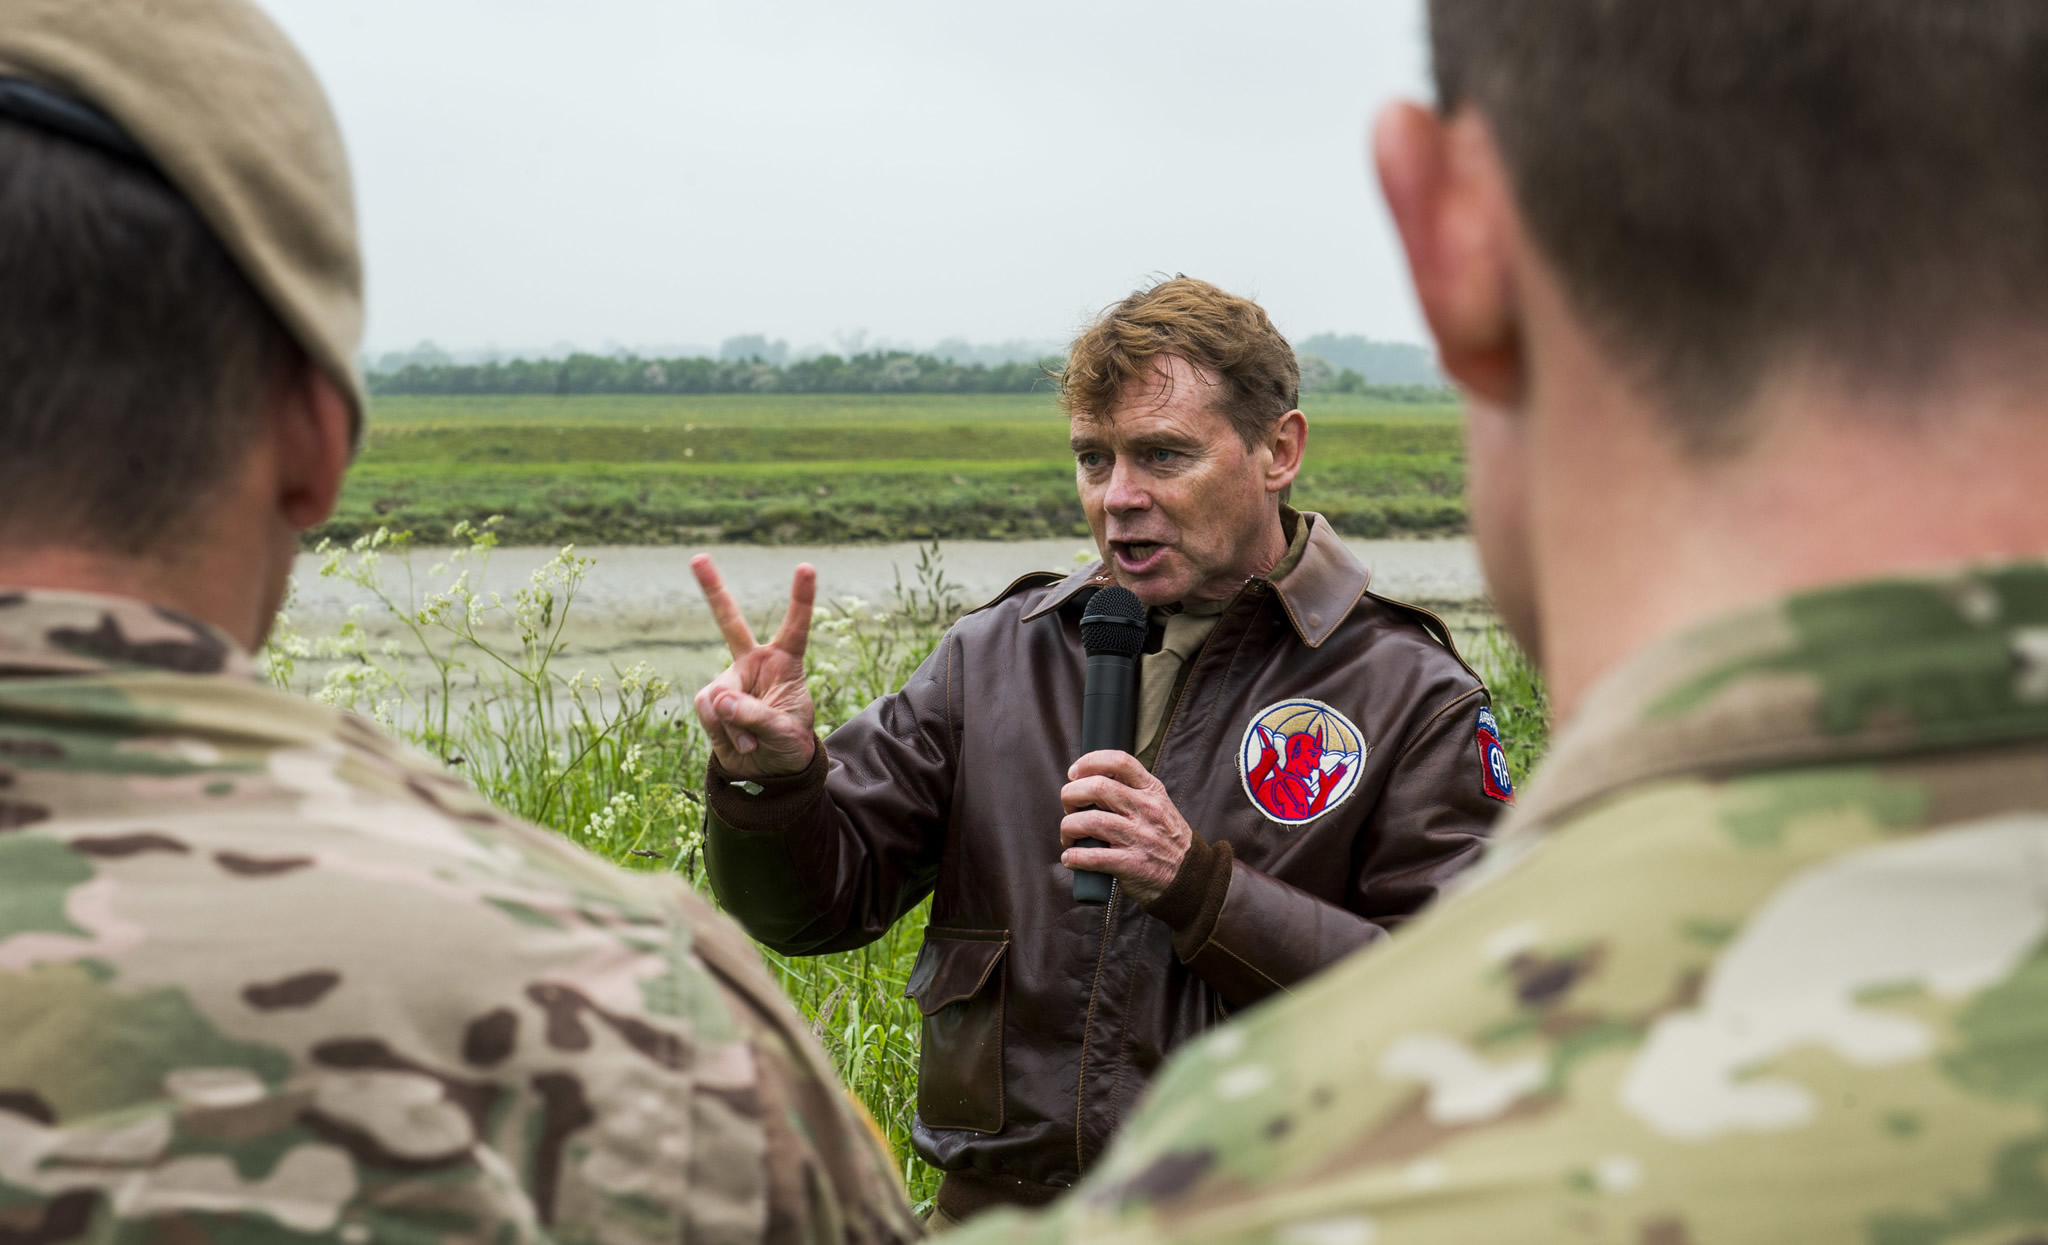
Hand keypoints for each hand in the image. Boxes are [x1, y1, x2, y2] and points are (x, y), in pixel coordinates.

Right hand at [690, 555, 818, 779]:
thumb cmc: (789, 745)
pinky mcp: (712, 700)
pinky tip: (740, 743)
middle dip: (712, 589)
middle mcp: (754, 663)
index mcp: (785, 662)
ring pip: (720, 693)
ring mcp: (730, 680)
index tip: (806, 566)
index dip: (801, 598)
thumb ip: (756, 716)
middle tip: (698, 557)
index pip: (795, 627)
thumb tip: (720, 700)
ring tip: (754, 741)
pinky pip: (708, 710)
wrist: (768, 772)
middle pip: (729, 622)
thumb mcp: (785, 733)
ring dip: (735, 723)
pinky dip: (723, 731)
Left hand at [1058, 752, 1192, 905]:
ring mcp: (1139, 837)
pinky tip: (1071, 858)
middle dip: (1071, 795)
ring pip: (1089, 821)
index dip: (1089, 762)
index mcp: (1151, 791)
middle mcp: (1146, 810)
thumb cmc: (1167, 840)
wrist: (1191, 876)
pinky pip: (1092, 856)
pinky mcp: (1131, 864)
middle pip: (1097, 787)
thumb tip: (1090, 781)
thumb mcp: (1159, 805)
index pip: (1119, 761)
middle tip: (1069, 808)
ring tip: (1069, 836)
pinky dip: (1074, 857)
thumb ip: (1131, 791)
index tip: (1074, 774)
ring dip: (1068, 828)